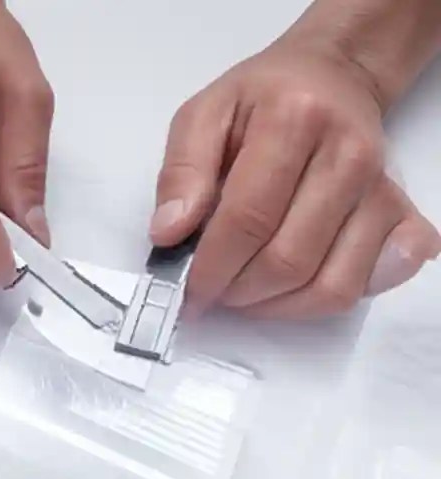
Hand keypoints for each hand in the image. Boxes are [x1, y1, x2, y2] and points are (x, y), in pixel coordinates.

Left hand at [149, 37, 440, 318]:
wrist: (331, 79)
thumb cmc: (261, 101)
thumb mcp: (204, 115)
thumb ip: (181, 173)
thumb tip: (168, 234)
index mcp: (294, 120)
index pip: (248, 219)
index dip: (211, 268)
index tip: (185, 290)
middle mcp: (349, 155)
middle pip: (289, 260)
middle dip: (238, 292)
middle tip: (210, 291)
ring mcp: (382, 188)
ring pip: (331, 285)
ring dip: (276, 306)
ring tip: (242, 292)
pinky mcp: (402, 214)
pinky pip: (372, 282)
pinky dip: (328, 301)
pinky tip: (294, 289)